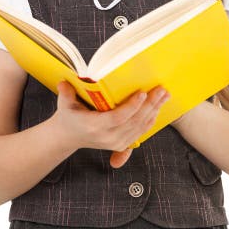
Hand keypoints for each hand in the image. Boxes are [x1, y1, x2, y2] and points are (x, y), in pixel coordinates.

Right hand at [52, 81, 169, 167]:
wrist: (68, 136)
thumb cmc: (69, 116)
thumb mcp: (64, 104)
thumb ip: (65, 93)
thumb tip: (64, 83)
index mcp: (94, 126)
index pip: (117, 118)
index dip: (132, 107)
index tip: (142, 93)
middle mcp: (107, 137)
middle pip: (134, 122)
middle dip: (150, 105)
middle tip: (161, 90)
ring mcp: (115, 142)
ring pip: (140, 127)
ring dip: (154, 111)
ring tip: (164, 95)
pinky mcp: (121, 144)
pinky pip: (141, 132)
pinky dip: (151, 120)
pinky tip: (158, 108)